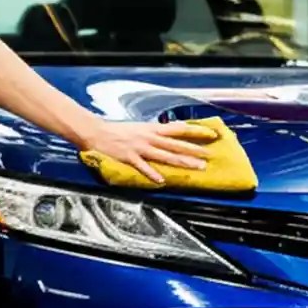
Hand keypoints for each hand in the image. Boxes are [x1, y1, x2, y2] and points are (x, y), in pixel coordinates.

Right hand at [80, 120, 215, 184]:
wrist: (96, 132)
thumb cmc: (118, 130)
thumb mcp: (140, 127)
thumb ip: (156, 132)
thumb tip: (171, 133)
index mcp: (152, 129)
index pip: (179, 128)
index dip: (196, 130)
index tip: (211, 133)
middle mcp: (149, 137)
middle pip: (176, 144)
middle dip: (194, 150)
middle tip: (210, 156)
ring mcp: (140, 148)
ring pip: (165, 155)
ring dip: (182, 162)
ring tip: (196, 167)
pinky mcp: (129, 158)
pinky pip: (143, 167)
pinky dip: (152, 174)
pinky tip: (161, 180)